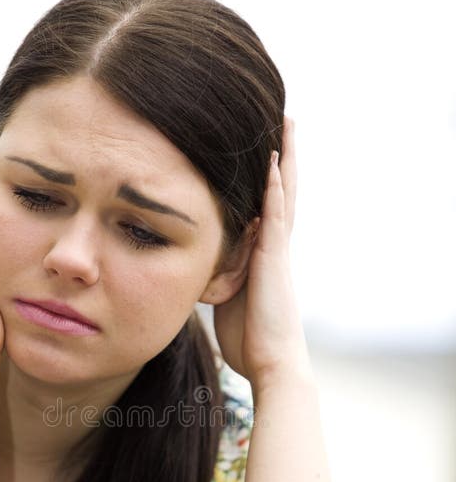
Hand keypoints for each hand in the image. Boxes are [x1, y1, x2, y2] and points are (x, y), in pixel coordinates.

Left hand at [213, 117, 312, 392]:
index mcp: (262, 255)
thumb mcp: (226, 301)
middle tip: (284, 119)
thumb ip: (217, 279)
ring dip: (283, 157)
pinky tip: (272, 158)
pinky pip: (276, 214)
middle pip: (281, 191)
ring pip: (283, 194)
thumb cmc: (249, 340)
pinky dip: (275, 186)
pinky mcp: (275, 258)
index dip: (266, 178)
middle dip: (281, 156)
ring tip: (285, 122)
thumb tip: (196, 271)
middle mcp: (274, 247)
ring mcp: (277, 250)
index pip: (265, 207)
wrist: (270, 362)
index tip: (262, 149)